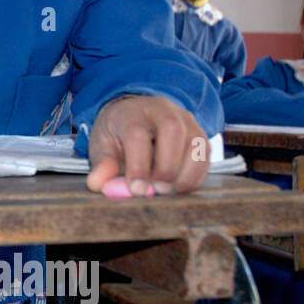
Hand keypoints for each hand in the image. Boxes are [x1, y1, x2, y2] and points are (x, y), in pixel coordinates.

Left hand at [86, 94, 209, 195]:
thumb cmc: (118, 132)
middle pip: (172, 130)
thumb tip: (97, 184)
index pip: (137, 135)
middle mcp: (162, 111)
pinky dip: (196, 175)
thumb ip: (102, 165)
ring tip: (170, 192)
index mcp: (132, 113)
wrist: (136, 114)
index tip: (137, 190)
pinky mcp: (200, 134)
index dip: (138, 165)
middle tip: (158, 191)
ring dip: (186, 173)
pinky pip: (206, 155)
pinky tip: (181, 188)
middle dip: (167, 166)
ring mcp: (185, 120)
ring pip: (195, 142)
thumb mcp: (102, 145)